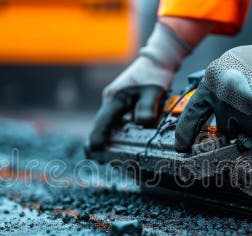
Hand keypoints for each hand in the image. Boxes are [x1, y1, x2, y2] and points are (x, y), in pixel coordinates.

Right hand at [88, 23, 191, 150]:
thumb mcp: (153, 91)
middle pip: (103, 124)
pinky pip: (117, 120)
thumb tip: (142, 124)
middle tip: (98, 158)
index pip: (103, 120)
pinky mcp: (122, 104)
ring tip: (109, 154)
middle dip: (101, 140)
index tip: (93, 149)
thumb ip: (148, 108)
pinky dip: (118, 130)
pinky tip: (122, 140)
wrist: (157, 61)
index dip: (98, 136)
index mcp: (115, 97)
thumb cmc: (154, 74)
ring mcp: (115, 102)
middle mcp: (111, 100)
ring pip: (109, 123)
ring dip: (109, 136)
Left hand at [175, 3, 251, 151]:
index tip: (181, 148)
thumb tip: (218, 124)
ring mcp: (245, 114)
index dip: (185, 134)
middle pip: (225, 129)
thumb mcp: (228, 67)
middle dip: (238, 124)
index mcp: (212, 84)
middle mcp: (225, 101)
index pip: (192, 115)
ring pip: (247, 136)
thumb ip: (218, 92)